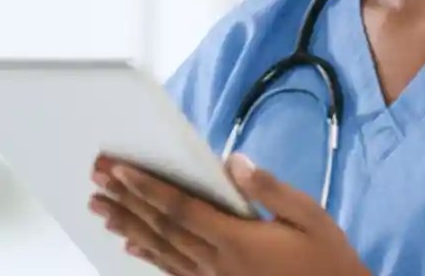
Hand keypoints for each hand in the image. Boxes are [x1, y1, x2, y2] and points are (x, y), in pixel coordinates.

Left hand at [88, 152, 369, 275]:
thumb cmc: (328, 260)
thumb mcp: (311, 216)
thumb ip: (270, 189)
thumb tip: (233, 161)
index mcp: (238, 240)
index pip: (181, 209)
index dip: (147, 187)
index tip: (120, 169)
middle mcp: (218, 263)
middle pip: (162, 227)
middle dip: (126, 200)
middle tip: (96, 178)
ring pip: (161, 249)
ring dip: (128, 225)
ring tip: (100, 208)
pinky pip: (174, 272)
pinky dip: (150, 256)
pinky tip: (130, 244)